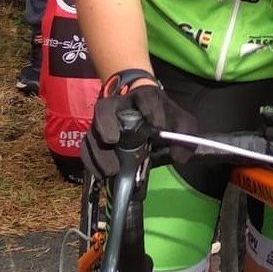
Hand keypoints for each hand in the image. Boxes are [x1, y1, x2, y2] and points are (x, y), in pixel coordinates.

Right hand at [80, 82, 198, 179]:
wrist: (143, 109)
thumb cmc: (161, 114)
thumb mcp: (179, 121)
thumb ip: (185, 135)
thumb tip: (179, 158)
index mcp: (144, 97)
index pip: (147, 98)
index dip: (151, 109)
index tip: (158, 125)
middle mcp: (119, 105)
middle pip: (106, 108)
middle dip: (107, 124)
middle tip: (113, 141)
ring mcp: (104, 119)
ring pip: (93, 130)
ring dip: (99, 151)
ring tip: (111, 170)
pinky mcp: (95, 135)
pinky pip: (86, 146)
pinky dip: (91, 161)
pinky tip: (100, 174)